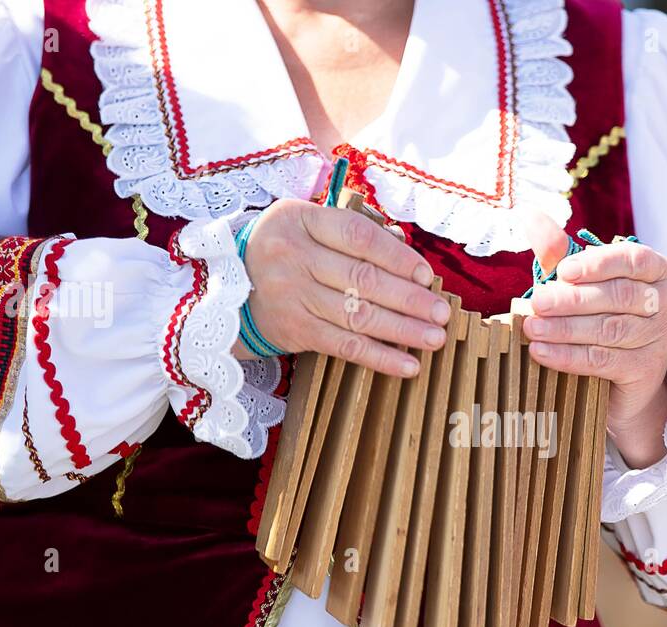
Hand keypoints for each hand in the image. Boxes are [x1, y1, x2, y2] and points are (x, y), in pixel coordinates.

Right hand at [238, 198, 450, 376]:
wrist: (224, 285)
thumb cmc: (282, 249)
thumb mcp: (306, 224)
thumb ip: (352, 232)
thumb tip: (404, 247)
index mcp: (300, 220)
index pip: (358, 237)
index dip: (397, 256)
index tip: (426, 274)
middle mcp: (293, 256)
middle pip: (362, 280)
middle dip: (409, 299)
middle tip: (442, 312)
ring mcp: (292, 295)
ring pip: (358, 316)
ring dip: (403, 330)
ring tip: (435, 338)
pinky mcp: (295, 331)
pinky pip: (345, 346)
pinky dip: (380, 358)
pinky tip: (408, 365)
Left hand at [523, 215, 666, 467]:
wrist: (625, 379)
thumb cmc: (604, 318)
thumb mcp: (584, 282)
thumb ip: (561, 252)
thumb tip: (531, 217)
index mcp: (659, 271)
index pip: (634, 260)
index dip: (598, 264)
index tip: (563, 271)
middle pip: (619, 297)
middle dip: (573, 299)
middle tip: (537, 302)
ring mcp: (662, 338)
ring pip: (609, 330)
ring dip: (565, 329)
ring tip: (533, 327)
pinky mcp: (646, 370)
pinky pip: (603, 361)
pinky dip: (568, 357)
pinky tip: (542, 353)